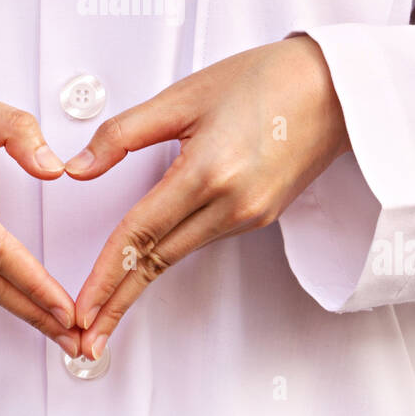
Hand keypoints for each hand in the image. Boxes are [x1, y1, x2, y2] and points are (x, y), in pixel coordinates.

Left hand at [64, 35, 348, 358]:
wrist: (336, 88)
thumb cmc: (266, 79)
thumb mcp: (183, 96)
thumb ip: (124, 134)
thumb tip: (78, 167)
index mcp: (208, 173)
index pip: (140, 236)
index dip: (105, 276)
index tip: (82, 307)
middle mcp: (232, 205)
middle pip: (158, 262)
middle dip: (117, 301)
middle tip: (84, 336)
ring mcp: (250, 215)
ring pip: (179, 254)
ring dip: (140, 283)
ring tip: (108, 306)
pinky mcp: (261, 216)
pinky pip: (202, 239)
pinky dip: (169, 257)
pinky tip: (147, 265)